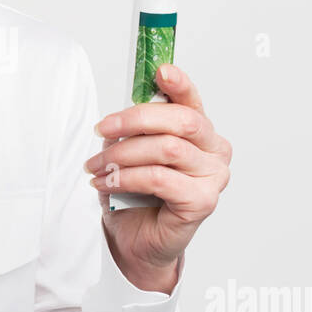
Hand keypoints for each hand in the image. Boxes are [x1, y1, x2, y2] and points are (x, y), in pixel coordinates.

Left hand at [84, 64, 231, 289]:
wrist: (136, 241)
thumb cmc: (136, 195)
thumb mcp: (131, 152)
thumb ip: (136, 129)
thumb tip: (121, 115)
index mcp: (201, 132)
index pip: (192, 101)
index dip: (178, 83)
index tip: (160, 70)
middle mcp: (215, 151)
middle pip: (180, 121)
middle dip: (134, 120)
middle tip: (102, 129)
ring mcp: (214, 177)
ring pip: (166, 149)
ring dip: (122, 154)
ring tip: (96, 166)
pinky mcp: (204, 201)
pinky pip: (160, 178)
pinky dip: (126, 177)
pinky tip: (106, 182)